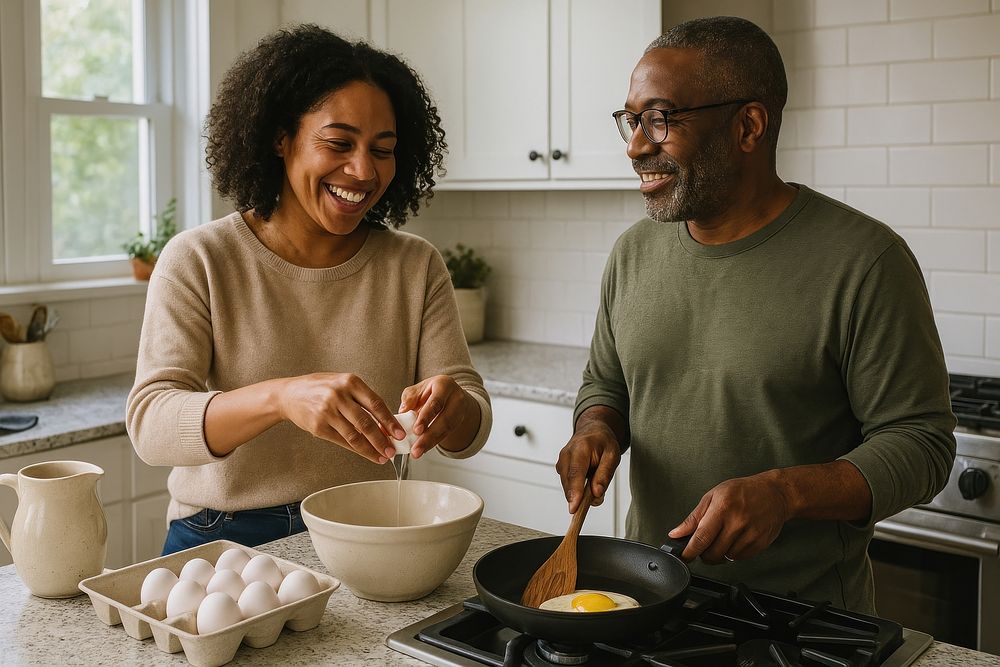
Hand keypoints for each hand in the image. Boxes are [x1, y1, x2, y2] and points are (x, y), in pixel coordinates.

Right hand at [278, 373, 403, 463]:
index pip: (376, 403)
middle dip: (382, 439)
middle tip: (392, 450)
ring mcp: (327, 412)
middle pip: (366, 422)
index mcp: (350, 382)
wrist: (289, 394)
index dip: (390, 421)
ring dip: (371, 449)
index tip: (399, 432)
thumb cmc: (320, 388)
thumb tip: (385, 421)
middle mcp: (338, 396)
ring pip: (355, 435)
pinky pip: (342, 441)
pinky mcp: (318, 427)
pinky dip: (357, 450)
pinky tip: (366, 453)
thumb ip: (362, 398)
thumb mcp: (342, 383)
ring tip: (382, 456)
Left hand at [399, 375, 478, 456]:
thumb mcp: (418, 389)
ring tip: (417, 452)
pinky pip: (446, 435)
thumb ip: (410, 398)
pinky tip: (424, 449)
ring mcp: (460, 411)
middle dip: (429, 436)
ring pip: (447, 430)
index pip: (436, 402)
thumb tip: (402, 411)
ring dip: (431, 443)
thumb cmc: (430, 391)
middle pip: (444, 419)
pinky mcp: (459, 423)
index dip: (426, 417)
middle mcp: (456, 397)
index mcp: (444, 385)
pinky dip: (433, 443)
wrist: (449, 394)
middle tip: (416, 448)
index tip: (416, 430)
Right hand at [556, 418, 621, 514]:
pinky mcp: (560, 468)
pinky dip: (578, 488)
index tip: (574, 508)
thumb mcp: (613, 455)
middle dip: (581, 496)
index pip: (575, 473)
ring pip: (568, 486)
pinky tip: (587, 478)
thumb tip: (596, 493)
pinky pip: (568, 484)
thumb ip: (605, 474)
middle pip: (569, 482)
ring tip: (595, 479)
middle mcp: (566, 454)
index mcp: (580, 448)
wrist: (592, 431)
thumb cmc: (603, 442)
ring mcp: (561, 461)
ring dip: (581, 491)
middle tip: (598, 495)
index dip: (575, 492)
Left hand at [668, 471, 791, 564]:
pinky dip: (733, 553)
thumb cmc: (743, 491)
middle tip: (704, 546)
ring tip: (723, 537)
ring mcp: (750, 534)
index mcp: (722, 508)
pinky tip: (735, 540)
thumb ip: (694, 517)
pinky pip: (740, 558)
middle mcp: (737, 523)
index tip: (684, 557)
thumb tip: (677, 533)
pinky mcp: (760, 544)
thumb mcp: (713, 496)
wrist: (775, 493)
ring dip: (719, 554)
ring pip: (726, 557)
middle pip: (713, 553)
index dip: (690, 551)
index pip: (701, 538)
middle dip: (703, 554)